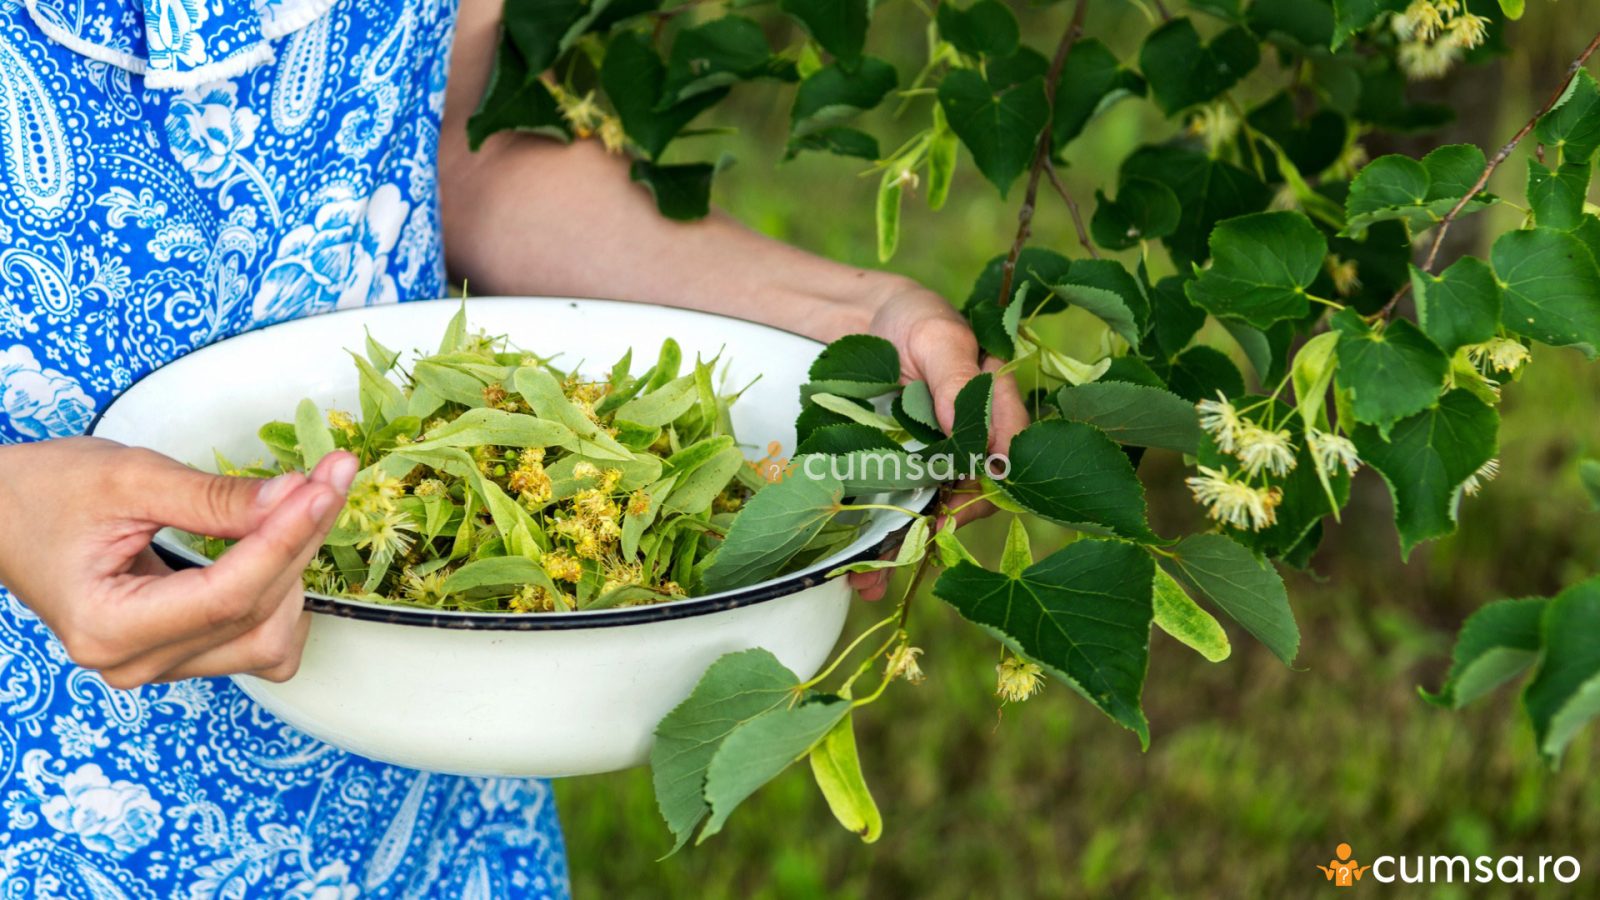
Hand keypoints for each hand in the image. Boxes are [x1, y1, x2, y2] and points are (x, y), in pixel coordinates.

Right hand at [0, 437, 356, 688]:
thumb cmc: (44, 493)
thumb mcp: (127, 478)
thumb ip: (214, 497)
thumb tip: (297, 496)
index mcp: (108, 626)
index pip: (229, 594)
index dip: (287, 538)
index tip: (326, 486)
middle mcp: (134, 662)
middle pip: (256, 615)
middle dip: (301, 543)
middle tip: (328, 477)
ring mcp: (157, 666)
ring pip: (267, 640)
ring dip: (296, 572)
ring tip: (302, 508)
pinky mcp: (177, 655)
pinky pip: (255, 644)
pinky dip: (280, 599)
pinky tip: (280, 549)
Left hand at [846, 279, 1029, 598]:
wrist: (863, 318)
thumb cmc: (914, 318)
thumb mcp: (937, 337)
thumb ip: (954, 376)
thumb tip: (962, 426)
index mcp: (996, 410)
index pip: (1003, 462)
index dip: (981, 492)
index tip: (950, 514)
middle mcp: (970, 445)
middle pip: (964, 500)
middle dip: (935, 535)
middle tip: (903, 557)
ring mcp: (935, 463)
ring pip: (927, 515)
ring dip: (901, 551)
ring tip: (868, 581)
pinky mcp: (901, 471)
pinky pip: (896, 510)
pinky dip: (879, 542)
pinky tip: (858, 572)